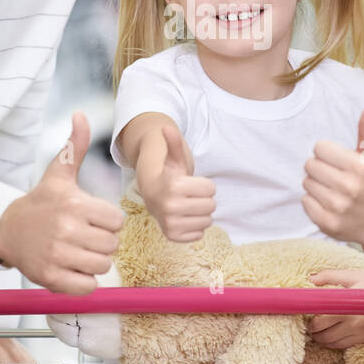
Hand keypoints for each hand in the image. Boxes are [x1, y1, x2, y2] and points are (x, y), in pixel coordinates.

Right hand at [0, 112, 124, 292]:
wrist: (7, 230)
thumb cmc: (41, 202)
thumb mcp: (58, 174)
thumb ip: (74, 146)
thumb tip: (81, 114)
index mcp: (74, 205)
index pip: (116, 221)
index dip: (107, 221)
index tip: (92, 219)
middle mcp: (66, 230)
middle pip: (111, 245)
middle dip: (102, 242)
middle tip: (85, 236)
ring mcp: (58, 256)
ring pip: (102, 267)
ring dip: (94, 262)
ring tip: (78, 251)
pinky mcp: (51, 279)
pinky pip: (87, 287)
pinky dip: (83, 282)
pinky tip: (72, 268)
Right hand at [137, 122, 215, 241]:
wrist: (152, 194)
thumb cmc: (168, 174)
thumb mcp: (173, 158)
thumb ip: (173, 142)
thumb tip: (166, 127)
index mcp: (173, 186)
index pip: (211, 188)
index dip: (204, 184)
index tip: (190, 183)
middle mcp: (170, 206)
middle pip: (211, 205)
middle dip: (204, 199)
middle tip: (190, 195)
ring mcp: (170, 223)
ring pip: (208, 220)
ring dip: (200, 213)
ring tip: (187, 206)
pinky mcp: (173, 236)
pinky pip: (200, 234)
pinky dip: (195, 227)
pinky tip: (184, 218)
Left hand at [302, 106, 363, 248]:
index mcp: (361, 167)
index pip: (320, 148)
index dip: (327, 152)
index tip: (339, 160)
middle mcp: (351, 187)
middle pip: (310, 165)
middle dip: (320, 168)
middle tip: (334, 176)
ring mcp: (339, 207)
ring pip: (306, 183)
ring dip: (315, 184)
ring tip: (332, 189)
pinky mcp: (328, 223)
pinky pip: (305, 202)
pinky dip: (312, 201)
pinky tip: (328, 203)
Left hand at [307, 268, 363, 344]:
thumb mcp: (353, 276)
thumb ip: (330, 276)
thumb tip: (312, 279)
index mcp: (346, 308)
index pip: (319, 321)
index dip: (309, 321)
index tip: (305, 316)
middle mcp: (352, 323)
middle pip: (323, 335)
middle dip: (313, 332)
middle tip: (309, 326)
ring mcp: (359, 333)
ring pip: (332, 343)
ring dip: (321, 340)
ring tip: (317, 332)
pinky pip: (345, 346)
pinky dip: (334, 344)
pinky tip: (331, 337)